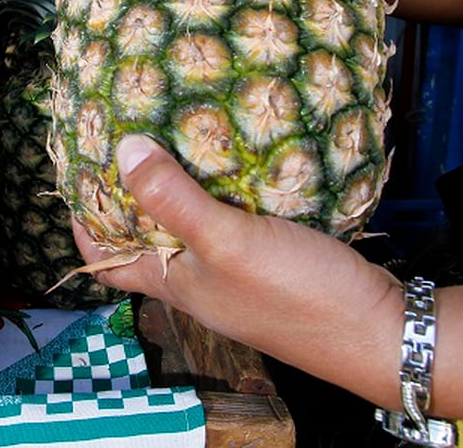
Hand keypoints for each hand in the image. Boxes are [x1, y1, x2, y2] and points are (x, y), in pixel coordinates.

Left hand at [73, 134, 403, 405]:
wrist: (383, 331)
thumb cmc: (297, 295)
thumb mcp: (226, 241)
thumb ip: (173, 198)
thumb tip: (120, 149)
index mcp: (171, 282)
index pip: (104, 258)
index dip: (83, 219)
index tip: (78, 169)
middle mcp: (196, 279)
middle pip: (144, 234)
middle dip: (131, 189)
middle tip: (129, 135)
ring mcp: (234, 271)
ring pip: (190, 223)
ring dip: (179, 183)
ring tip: (176, 132)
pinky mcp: (270, 259)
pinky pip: (232, 218)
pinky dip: (224, 188)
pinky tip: (234, 157)